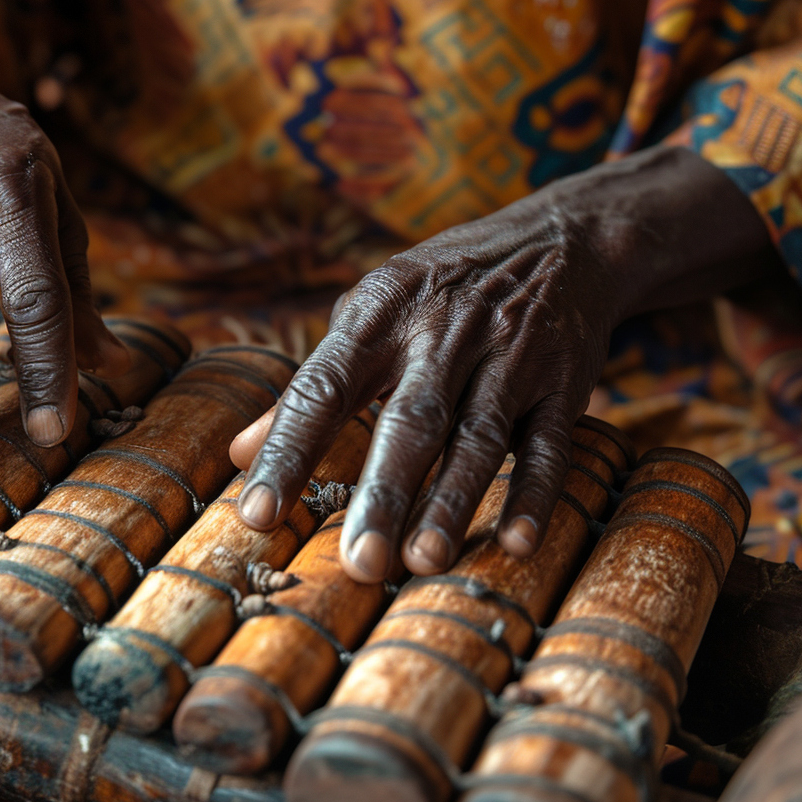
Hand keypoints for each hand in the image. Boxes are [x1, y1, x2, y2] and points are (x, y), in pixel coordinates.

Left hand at [231, 145, 776, 580]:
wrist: (561, 238)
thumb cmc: (439, 289)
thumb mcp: (369, 314)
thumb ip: (311, 386)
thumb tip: (237, 452)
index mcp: (378, 316)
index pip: (321, 389)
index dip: (287, 452)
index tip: (257, 517)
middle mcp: (441, 334)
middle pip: (409, 421)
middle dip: (383, 493)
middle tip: (358, 563)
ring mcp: (507, 357)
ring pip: (477, 437)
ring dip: (452, 501)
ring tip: (423, 561)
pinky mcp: (563, 380)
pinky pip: (548, 443)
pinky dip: (534, 493)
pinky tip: (516, 543)